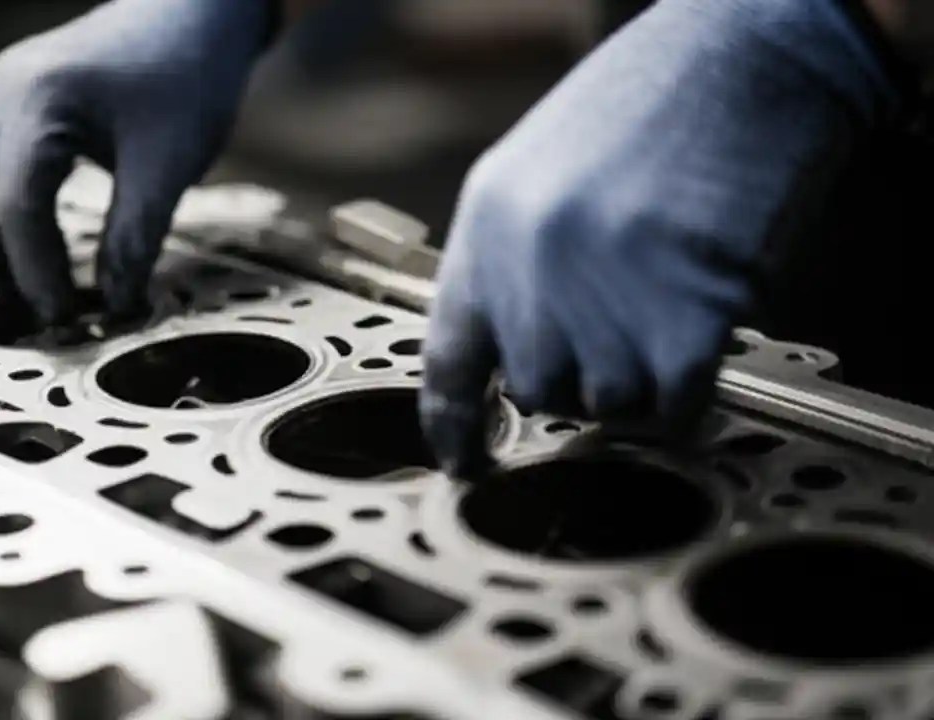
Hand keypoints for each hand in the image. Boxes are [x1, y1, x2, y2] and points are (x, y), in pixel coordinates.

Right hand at [0, 0, 275, 325]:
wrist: (194, 12)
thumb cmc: (187, 77)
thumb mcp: (171, 163)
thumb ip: (135, 236)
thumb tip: (116, 305)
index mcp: (39, 107)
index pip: (17, 208)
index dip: (36, 271)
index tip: (64, 315)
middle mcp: (1, 96)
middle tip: (14, 310)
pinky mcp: (8, 93)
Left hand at [421, 0, 898, 476]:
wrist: (745, 61)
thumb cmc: (651, 106)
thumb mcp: (538, 172)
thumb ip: (515, 261)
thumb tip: (519, 349)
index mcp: (486, 230)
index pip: (447, 360)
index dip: (451, 425)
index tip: (465, 461)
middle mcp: (530, 270)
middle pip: (541, 391)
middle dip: (583, 375)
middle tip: (626, 324)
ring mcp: (601, 298)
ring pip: (610, 405)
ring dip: (644, 376)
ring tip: (670, 302)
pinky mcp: (679, 319)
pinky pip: (674, 405)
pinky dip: (692, 390)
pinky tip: (704, 336)